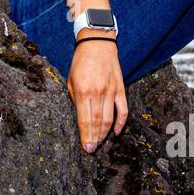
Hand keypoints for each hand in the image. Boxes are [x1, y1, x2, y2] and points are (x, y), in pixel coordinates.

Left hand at [67, 36, 126, 152]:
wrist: (97, 44)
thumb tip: (79, 118)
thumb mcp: (70, 80)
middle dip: (94, 139)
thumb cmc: (80, 62)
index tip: (86, 147)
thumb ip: (74, 99)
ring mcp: (111, 91)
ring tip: (100, 143)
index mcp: (82, 91)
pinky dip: (120, 123)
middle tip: (92, 149)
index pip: (84, 120)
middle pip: (97, 123)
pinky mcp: (120, 89)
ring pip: (110, 119)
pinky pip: (123, 110)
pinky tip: (116, 132)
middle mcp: (98, 93)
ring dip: (105, 134)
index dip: (85, 136)